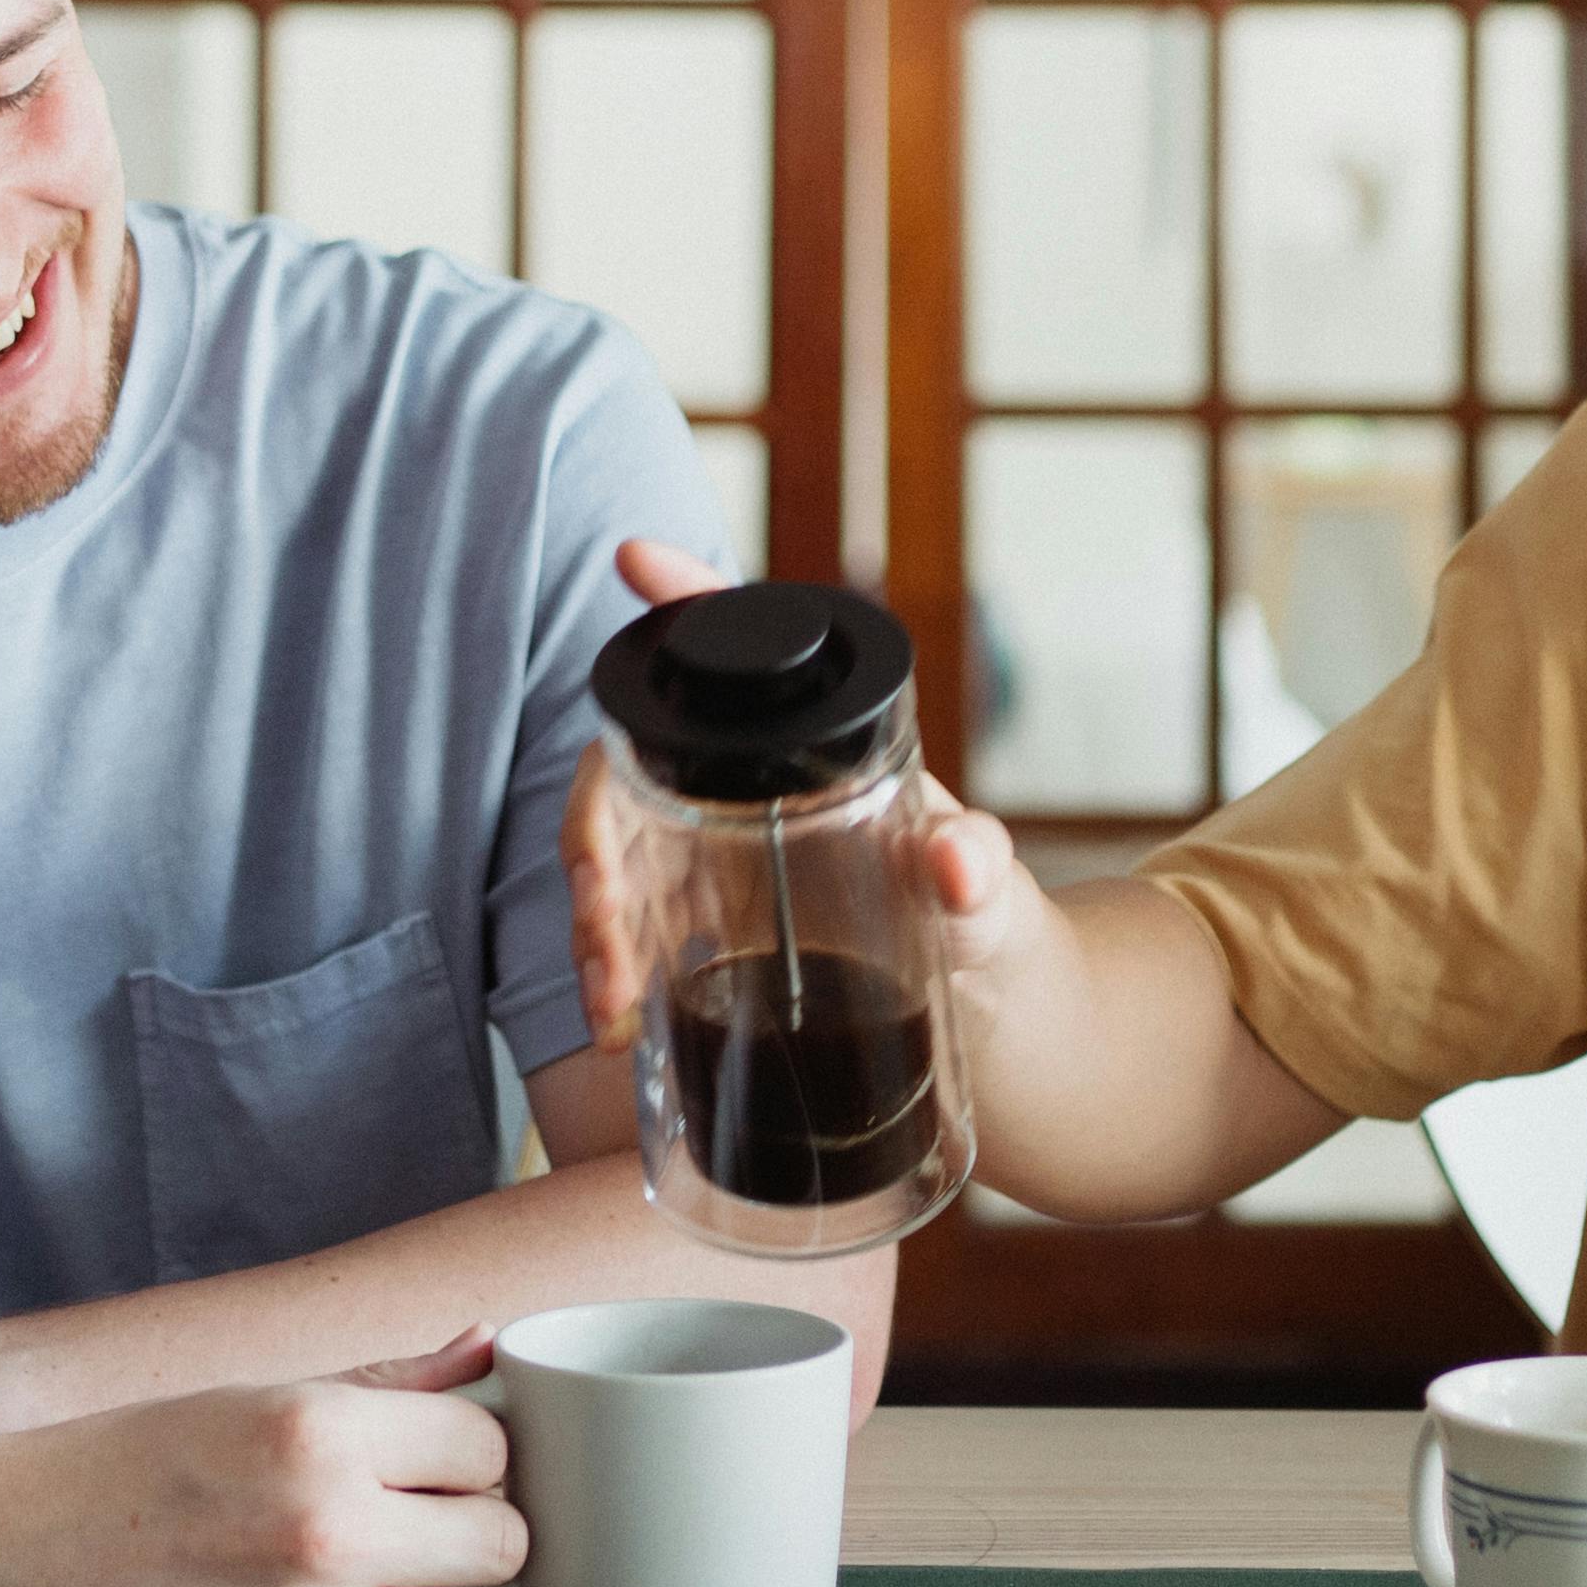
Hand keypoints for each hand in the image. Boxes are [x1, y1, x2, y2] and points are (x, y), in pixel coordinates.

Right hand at [0, 1333, 525, 1586]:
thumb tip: (489, 1342)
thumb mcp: (249, 1399)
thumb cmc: (125, 1469)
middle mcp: (325, 1532)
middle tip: (400, 1535)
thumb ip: (385, 1383)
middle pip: (502, 1546)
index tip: (423, 1473)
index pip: (492, 1451)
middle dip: (461, 1538)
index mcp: (320, 1430)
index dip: (464, 1462)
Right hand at [568, 540, 1069, 1054]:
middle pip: (638, 770)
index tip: (638, 556)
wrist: (993, 1030)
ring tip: (611, 995)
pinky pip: (631, 933)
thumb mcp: (992, 903)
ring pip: (617, 855)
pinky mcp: (708, 934)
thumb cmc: (994, 933)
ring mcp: (721, 861)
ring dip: (592, 915)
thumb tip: (956, 858)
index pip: (747, 658)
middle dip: (595, 834)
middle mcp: (755, 790)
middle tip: (603, 915)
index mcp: (821, 752)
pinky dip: (609, 972)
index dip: (687, 602)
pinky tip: (615, 1022)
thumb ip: (978, 876)